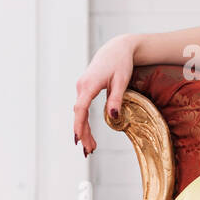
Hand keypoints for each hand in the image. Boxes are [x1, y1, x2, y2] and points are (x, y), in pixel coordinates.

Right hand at [73, 34, 137, 155]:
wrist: (116, 49)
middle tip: (89, 151)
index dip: (79, 124)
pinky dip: (85, 122)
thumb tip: (113, 118)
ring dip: (84, 130)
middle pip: (79, 114)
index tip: (78, 138)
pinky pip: (83, 108)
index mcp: (90, 84)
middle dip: (83, 133)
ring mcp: (82, 87)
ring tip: (91, 147)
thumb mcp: (122, 81)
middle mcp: (82, 86)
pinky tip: (88, 134)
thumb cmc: (121, 63)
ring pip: (80, 113)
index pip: (81, 108)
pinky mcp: (85, 89)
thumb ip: (116, 99)